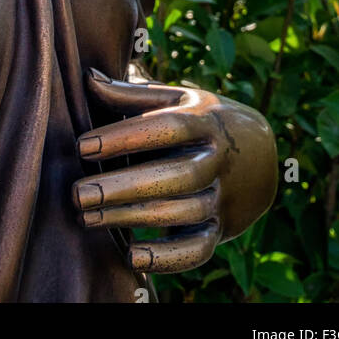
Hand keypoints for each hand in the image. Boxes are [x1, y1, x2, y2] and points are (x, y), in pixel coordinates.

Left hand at [72, 69, 277, 274]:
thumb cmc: (200, 119)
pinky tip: (131, 257)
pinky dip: (167, 258)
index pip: (167, 128)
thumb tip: (87, 79)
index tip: (82, 146)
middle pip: (176, 176)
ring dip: (132, 218)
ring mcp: (222, 197)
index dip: (125, 137)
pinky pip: (198, 250)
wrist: (260, 153)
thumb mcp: (176, 99)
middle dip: (124, 186)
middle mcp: (217, 160)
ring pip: (182, 213)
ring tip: (87, 218)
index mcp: (205, 121)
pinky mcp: (221, 230)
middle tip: (78, 193)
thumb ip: (132, 96)